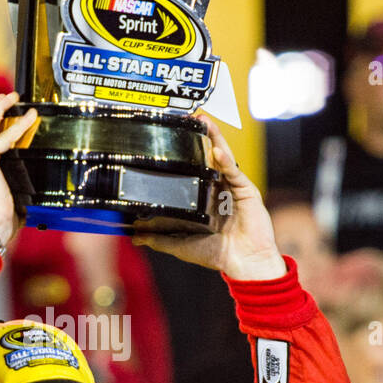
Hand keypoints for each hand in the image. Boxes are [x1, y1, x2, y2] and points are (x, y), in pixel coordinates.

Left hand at [132, 114, 285, 279]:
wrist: (244, 264)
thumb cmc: (217, 255)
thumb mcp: (182, 245)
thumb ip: (160, 239)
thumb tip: (135, 236)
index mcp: (205, 198)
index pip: (193, 169)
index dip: (185, 153)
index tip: (171, 135)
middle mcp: (220, 189)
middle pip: (209, 157)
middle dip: (200, 136)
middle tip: (188, 117)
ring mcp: (234, 188)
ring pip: (223, 157)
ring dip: (215, 138)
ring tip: (204, 121)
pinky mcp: (247, 191)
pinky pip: (235, 173)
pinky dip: (226, 161)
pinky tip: (217, 150)